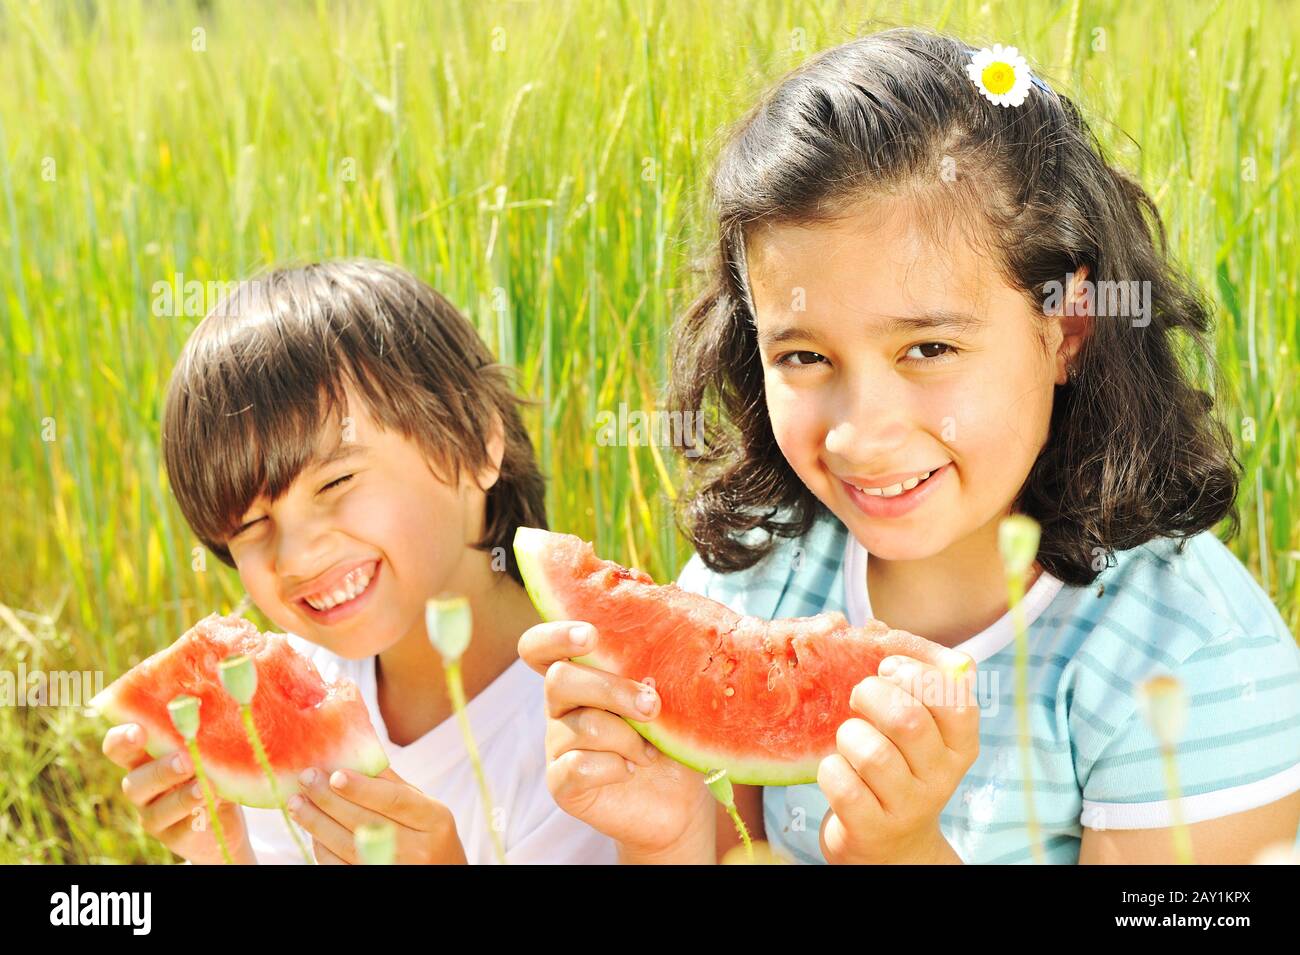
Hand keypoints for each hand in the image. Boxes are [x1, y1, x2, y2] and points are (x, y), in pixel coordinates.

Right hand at [103, 722, 252, 864]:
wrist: (221, 820)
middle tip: (185, 760)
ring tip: (205, 786)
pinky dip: (197, 818)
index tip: (138, 730)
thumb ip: (203, 736)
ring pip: (156, 811)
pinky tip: (213, 806)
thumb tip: (218, 709)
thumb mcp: (207, 752)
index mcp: (144, 760)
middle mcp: (143, 789)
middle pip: (134, 783)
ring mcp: (155, 816)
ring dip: (181, 798)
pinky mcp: (174, 838)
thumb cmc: (210, 772)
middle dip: (159, 771)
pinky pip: (181, 831)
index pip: (119, 749)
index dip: (121, 740)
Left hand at [289, 766, 466, 863]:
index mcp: (434, 820)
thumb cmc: (430, 835)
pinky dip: (322, 847)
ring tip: (297, 802)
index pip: (394, 801)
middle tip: (307, 779)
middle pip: (365, 822)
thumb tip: (355, 755)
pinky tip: (311, 828)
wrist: (441, 874)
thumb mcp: (425, 808)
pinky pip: (340, 866)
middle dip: (330, 800)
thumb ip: (394, 785)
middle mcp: (418, 848)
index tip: (335, 774)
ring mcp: (395, 869)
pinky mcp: (374, 881)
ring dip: (317, 823)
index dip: (363, 788)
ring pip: (348, 846)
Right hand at [518, 620, 715, 860]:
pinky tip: (631, 770)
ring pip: (583, 725)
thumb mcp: (670, 700)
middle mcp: (562, 705)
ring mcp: (557, 744)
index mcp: (581, 674)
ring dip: (628, 739)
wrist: (678, 800)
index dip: (555, 635)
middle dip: (612, 690)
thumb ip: (656, 673)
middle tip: (652, 707)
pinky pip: (578, 766)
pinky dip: (614, 767)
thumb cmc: (671, 739)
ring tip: (651, 752)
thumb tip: (652, 666)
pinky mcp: (561, 783)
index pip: (541, 647)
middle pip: (560, 679)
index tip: (591, 636)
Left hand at [818, 654, 977, 863]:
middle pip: (907, 719)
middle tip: (860, 698)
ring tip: (849, 742)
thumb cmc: (901, 770)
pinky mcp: (871, 829)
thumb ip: (924, 687)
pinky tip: (838, 770)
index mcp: (960, 747)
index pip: (954, 699)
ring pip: (871, 753)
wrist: (891, 847)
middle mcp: (940, 778)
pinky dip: (830, 769)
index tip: (890, 670)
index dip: (915, 673)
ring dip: (848, 735)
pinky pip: (843, 785)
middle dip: (871, 693)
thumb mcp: (924, 734)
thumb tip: (923, 645)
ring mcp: (907, 807)